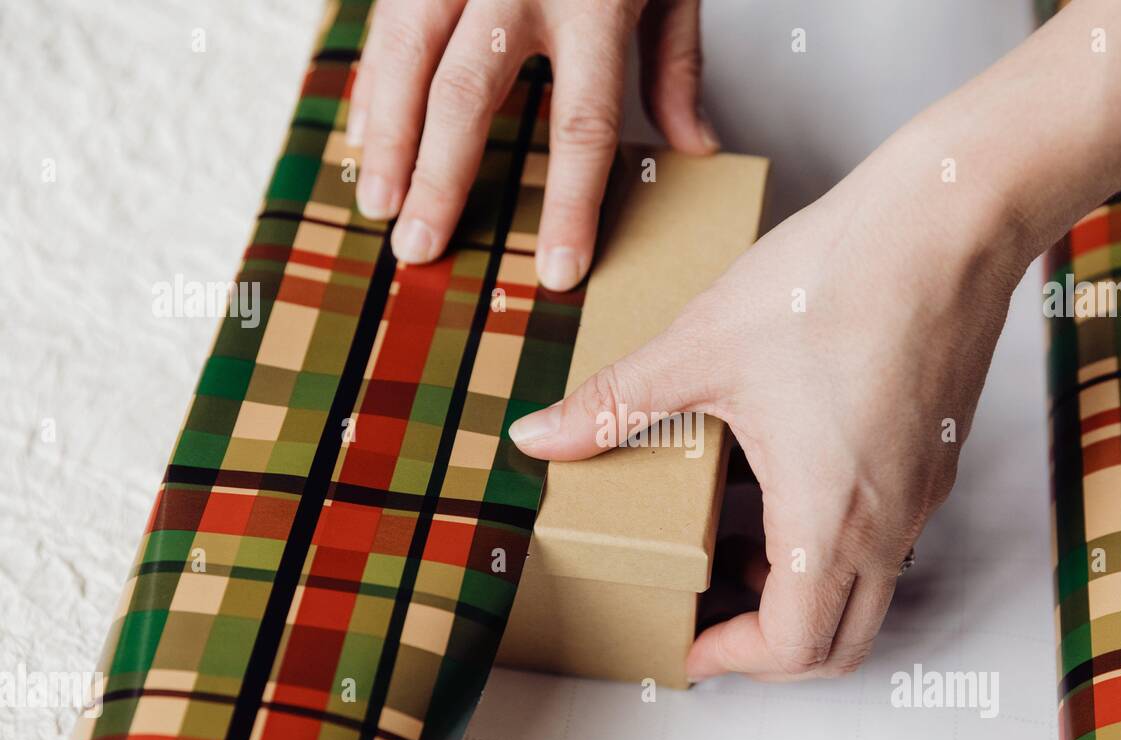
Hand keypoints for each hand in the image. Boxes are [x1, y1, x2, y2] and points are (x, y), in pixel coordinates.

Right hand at [349, 0, 718, 287]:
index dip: (567, 203)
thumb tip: (695, 149)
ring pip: (406, 53)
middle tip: (419, 248)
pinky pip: (386, 21)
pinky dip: (372, 84)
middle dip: (440, 177)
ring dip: (384, 135)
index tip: (557, 271)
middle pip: (471, 93)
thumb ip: (677, 62)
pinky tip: (363, 137)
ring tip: (374, 203)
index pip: (582, 122)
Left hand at [507, 128, 1031, 680]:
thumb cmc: (837, 281)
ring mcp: (921, 490)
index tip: (687, 644)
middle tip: (707, 612)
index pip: (794, 647)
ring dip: (798, 592)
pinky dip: (829, 542)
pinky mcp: (933, 454)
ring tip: (730, 540)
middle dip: (767, 645)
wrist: (951, 216)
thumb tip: (540, 436)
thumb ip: (615, 406)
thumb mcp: (701, 350)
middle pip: (840, 641)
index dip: (732, 660)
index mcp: (829, 518)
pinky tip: (777, 475)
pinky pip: (883, 536)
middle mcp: (889, 522)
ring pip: (865, 590)